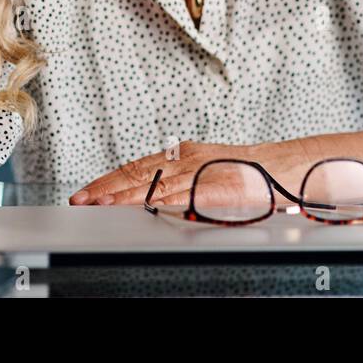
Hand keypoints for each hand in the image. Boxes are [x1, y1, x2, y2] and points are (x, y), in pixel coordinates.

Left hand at [68, 137, 323, 207]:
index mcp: (183, 155)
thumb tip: (153, 200)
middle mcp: (186, 159)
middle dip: (105, 187)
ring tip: (98, 204)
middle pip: (137, 173)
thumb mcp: (207, 174)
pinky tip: (139, 207)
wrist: (283, 169)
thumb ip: (181, 185)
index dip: (109, 179)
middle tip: (79, 200)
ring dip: (122, 194)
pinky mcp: (213, 187)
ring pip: (152, 183)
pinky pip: (179, 195)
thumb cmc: (248, 174)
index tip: (87, 191)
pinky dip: (156, 201)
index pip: (137, 167)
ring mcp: (199, 171)